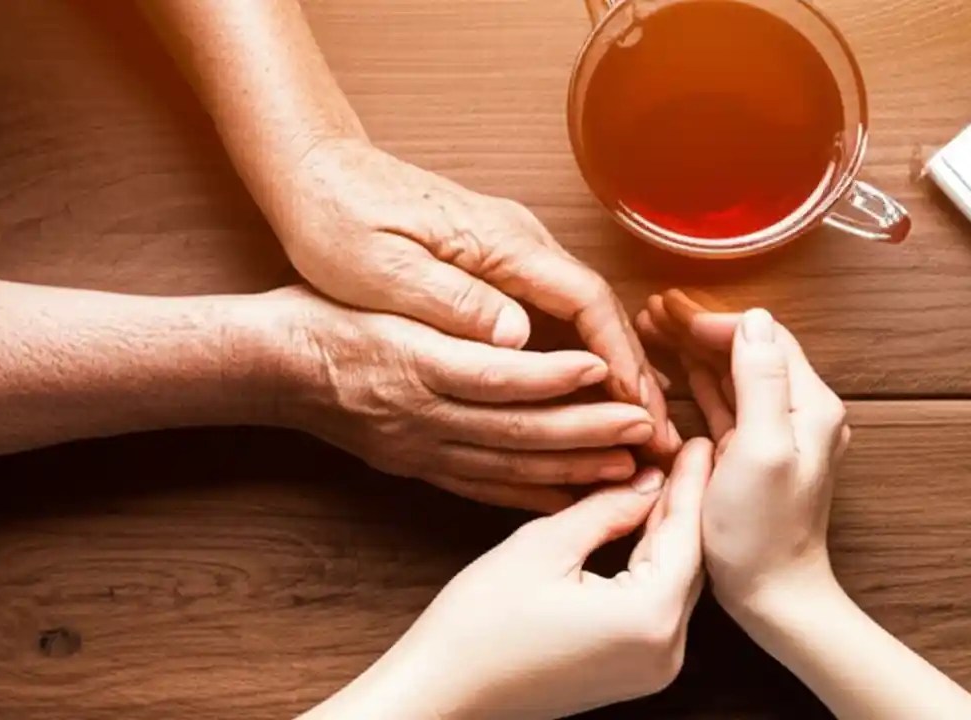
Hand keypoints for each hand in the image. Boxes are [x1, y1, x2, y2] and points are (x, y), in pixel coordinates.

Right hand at [254, 285, 659, 512]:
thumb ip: (445, 312)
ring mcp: (418, 447)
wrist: (268, 364)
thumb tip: (514, 330)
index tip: (608, 374)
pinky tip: (568, 499)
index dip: (557, 378)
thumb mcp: (377, 294)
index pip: (498, 376)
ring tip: (626, 468)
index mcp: (413, 362)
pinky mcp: (416, 464)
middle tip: (643, 429)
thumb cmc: (323, 315)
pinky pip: (480, 487)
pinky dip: (527, 494)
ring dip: (569, 469)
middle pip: (515, 429)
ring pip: (505, 464)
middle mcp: (420, 415)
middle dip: (586, 432)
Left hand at [263, 138, 675, 457]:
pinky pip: (556, 310)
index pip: (584, 300)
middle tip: (655, 434)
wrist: (315, 169)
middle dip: (632, 372)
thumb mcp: (382, 267)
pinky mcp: (495, 260)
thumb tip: (517, 340)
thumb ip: (452, 301)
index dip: (617, 358)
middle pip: (596, 309)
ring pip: (581, 311)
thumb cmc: (338, 215)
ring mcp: (510, 248)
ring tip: (637, 421)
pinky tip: (594, 383)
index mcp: (499, 242)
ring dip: (613, 365)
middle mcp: (518, 241)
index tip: (637, 406)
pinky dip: (582, 350)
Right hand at [304, 441, 712, 719]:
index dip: (690, 481)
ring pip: (675, 584)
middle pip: (690, 562)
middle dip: (684, 505)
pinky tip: (644, 529)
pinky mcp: (630, 675)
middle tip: (685, 451)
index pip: (686, 534)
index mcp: (648, 618)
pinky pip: (656, 608)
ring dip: (669, 534)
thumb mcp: (544, 545)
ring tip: (667, 479)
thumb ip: (607, 508)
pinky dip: (653, 566)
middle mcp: (664, 653)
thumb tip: (648, 480)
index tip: (698, 441)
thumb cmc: (478, 625)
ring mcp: (650, 671)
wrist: (442, 693)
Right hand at [637, 291, 850, 606]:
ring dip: (693, 348)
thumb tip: (755, 318)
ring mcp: (774, 434)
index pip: (764, 337)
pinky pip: (724, 403)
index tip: (670, 309)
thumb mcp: (762, 449)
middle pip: (746, 350)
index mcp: (810, 405)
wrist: (772, 595)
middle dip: (698, 326)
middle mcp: (798, 413)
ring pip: (731, 373)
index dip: (716, 318)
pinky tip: (674, 367)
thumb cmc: (764, 533)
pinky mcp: (751, 455)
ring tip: (651, 326)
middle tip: (651, 309)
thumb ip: (762, 381)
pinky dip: (697, 381)